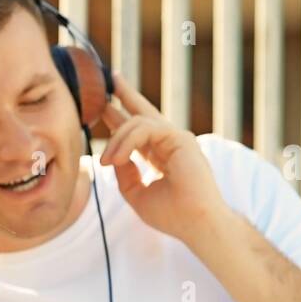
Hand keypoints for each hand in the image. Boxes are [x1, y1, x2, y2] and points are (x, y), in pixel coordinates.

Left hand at [100, 72, 228, 245]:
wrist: (197, 224)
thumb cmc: (172, 214)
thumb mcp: (136, 193)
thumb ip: (124, 174)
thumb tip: (112, 157)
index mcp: (162, 155)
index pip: (139, 131)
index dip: (120, 118)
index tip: (104, 107)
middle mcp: (170, 143)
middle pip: (144, 112)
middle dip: (126, 95)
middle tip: (111, 77)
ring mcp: (177, 138)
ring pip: (137, 122)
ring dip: (116, 139)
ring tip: (107, 161)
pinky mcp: (180, 138)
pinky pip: (145, 129)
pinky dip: (127, 142)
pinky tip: (118, 158)